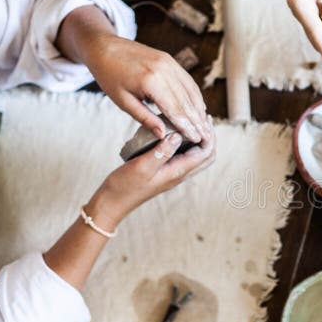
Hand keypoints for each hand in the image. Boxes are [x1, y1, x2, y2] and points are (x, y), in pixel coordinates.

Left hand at [84, 34, 210, 143]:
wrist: (104, 47)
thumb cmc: (109, 76)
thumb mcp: (123, 101)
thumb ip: (144, 118)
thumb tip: (163, 135)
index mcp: (151, 81)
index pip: (175, 109)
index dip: (187, 126)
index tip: (196, 140)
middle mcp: (164, 70)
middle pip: (187, 101)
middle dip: (197, 121)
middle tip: (206, 137)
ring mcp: (170, 63)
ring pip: (191, 90)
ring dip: (200, 109)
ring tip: (205, 126)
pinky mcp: (170, 60)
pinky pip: (187, 81)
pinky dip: (195, 96)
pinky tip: (199, 108)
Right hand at [85, 117, 216, 228]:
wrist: (112, 202)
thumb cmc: (125, 186)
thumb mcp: (142, 166)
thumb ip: (162, 151)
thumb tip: (179, 135)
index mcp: (178, 171)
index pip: (205, 153)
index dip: (209, 135)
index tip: (204, 118)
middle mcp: (179, 173)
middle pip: (206, 156)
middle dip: (209, 137)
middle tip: (205, 119)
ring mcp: (172, 173)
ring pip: (196, 156)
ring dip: (199, 140)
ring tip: (194, 122)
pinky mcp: (164, 171)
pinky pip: (183, 156)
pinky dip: (186, 143)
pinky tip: (175, 132)